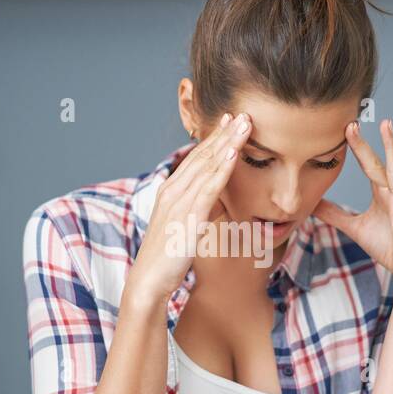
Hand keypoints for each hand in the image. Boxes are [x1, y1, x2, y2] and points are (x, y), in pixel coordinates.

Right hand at [124, 112, 250, 305]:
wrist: (148, 281)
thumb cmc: (167, 258)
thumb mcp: (184, 227)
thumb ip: (198, 210)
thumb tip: (214, 202)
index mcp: (171, 191)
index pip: (196, 158)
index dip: (214, 138)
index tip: (230, 121)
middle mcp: (173, 191)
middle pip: (202, 155)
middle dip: (223, 133)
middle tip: (242, 113)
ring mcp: (180, 202)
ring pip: (207, 165)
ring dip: (227, 143)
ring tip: (244, 124)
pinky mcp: (188, 217)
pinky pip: (208, 187)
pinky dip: (221, 168)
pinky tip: (233, 153)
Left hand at [313, 119, 392, 295]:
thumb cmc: (388, 246)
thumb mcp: (355, 228)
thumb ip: (335, 214)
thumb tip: (312, 203)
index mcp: (381, 194)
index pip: (366, 166)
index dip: (356, 148)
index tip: (344, 128)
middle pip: (376, 164)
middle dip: (365, 144)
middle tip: (352, 122)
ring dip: (391, 148)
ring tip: (387, 126)